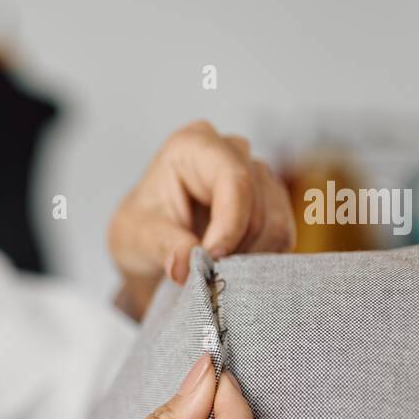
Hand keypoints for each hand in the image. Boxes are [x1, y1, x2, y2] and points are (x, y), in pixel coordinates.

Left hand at [108, 120, 295, 320]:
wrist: (151, 240)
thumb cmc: (141, 228)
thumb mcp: (136, 237)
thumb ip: (162, 246)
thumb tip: (185, 266)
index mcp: (194, 144)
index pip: (233, 179)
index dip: (231, 223)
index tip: (213, 258)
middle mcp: (232, 151)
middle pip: (258, 206)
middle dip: (235, 248)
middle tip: (206, 274)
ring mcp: (256, 174)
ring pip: (276, 224)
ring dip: (249, 258)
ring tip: (215, 271)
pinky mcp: (271, 200)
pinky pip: (283, 237)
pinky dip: (260, 260)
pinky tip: (231, 266)